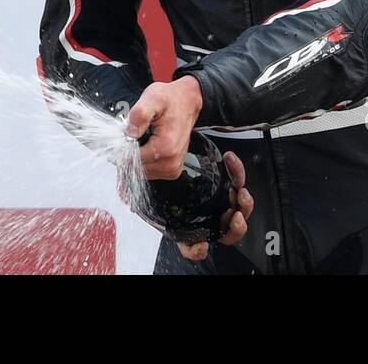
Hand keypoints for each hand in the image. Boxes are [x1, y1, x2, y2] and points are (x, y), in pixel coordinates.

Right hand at [114, 149, 254, 261]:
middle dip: (233, 227)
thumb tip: (125, 195)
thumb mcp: (146, 175)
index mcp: (183, 218)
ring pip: (238, 209)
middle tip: (234, 215)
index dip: (195, 248)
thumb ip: (136, 189)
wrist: (172, 120)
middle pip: (223, 231)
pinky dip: (236, 172)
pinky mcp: (227, 178)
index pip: (190, 243)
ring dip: (243, 204)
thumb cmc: (161, 157)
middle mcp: (203, 210)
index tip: (201, 244)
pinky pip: (237, 179)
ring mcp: (218, 196)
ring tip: (239, 191)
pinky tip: (229, 160)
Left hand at [124, 76, 203, 179]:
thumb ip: (140, 115)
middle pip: (135, 167)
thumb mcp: (153, 99)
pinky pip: (149, 172)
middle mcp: (171, 162)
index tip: (125, 135)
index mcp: (166, 147)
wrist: (187, 101)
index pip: (131, 160)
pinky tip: (146, 146)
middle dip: (129, 152)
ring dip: (136, 157)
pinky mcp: (171, 170)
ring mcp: (172, 168)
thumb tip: (129, 133)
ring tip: (143, 138)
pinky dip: (143, 161)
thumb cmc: (171, 100)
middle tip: (135, 133)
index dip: (121, 148)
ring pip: (140, 172)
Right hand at [175, 151, 253, 260]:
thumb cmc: (172, 217)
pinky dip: (233, 166)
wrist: (161, 195)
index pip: (232, 233)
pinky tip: (228, 158)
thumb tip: (201, 248)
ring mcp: (224, 196)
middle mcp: (223, 212)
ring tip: (236, 177)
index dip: (237, 228)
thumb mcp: (178, 235)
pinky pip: (234, 172)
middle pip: (242, 211)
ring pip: (240, 190)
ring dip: (240, 182)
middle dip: (244, 205)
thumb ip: (189, 248)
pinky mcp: (223, 179)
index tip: (236, 219)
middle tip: (241, 197)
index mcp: (216, 228)